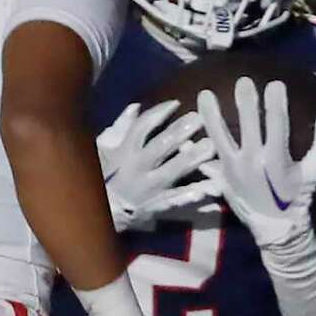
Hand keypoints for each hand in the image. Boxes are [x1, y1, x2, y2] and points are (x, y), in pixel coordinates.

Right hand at [96, 99, 213, 229]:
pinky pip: (176, 200)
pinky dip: (190, 195)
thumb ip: (121, 128)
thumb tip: (136, 107)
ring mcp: (149, 188)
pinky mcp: (157, 206)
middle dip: (179, 132)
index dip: (158, 114)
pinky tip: (207, 189)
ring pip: (171, 171)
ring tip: (210, 147)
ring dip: (191, 159)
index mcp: (126, 152)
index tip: (176, 104)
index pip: (141, 128)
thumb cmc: (107, 175)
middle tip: (198, 119)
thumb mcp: (106, 150)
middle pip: (159, 146)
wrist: (105, 212)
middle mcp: (138, 168)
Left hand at [197, 77, 315, 247]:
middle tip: (242, 81)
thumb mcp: (315, 172)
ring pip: (220, 138)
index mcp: (277, 159)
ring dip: (211, 116)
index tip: (274, 83)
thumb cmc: (296, 196)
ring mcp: (233, 171)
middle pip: (247, 126)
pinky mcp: (222, 179)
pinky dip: (194, 151)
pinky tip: (184, 136)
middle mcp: (253, 162)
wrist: (276, 227)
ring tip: (204, 95)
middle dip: (246, 102)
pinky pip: (205, 163)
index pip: (277, 124)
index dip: (276, 103)